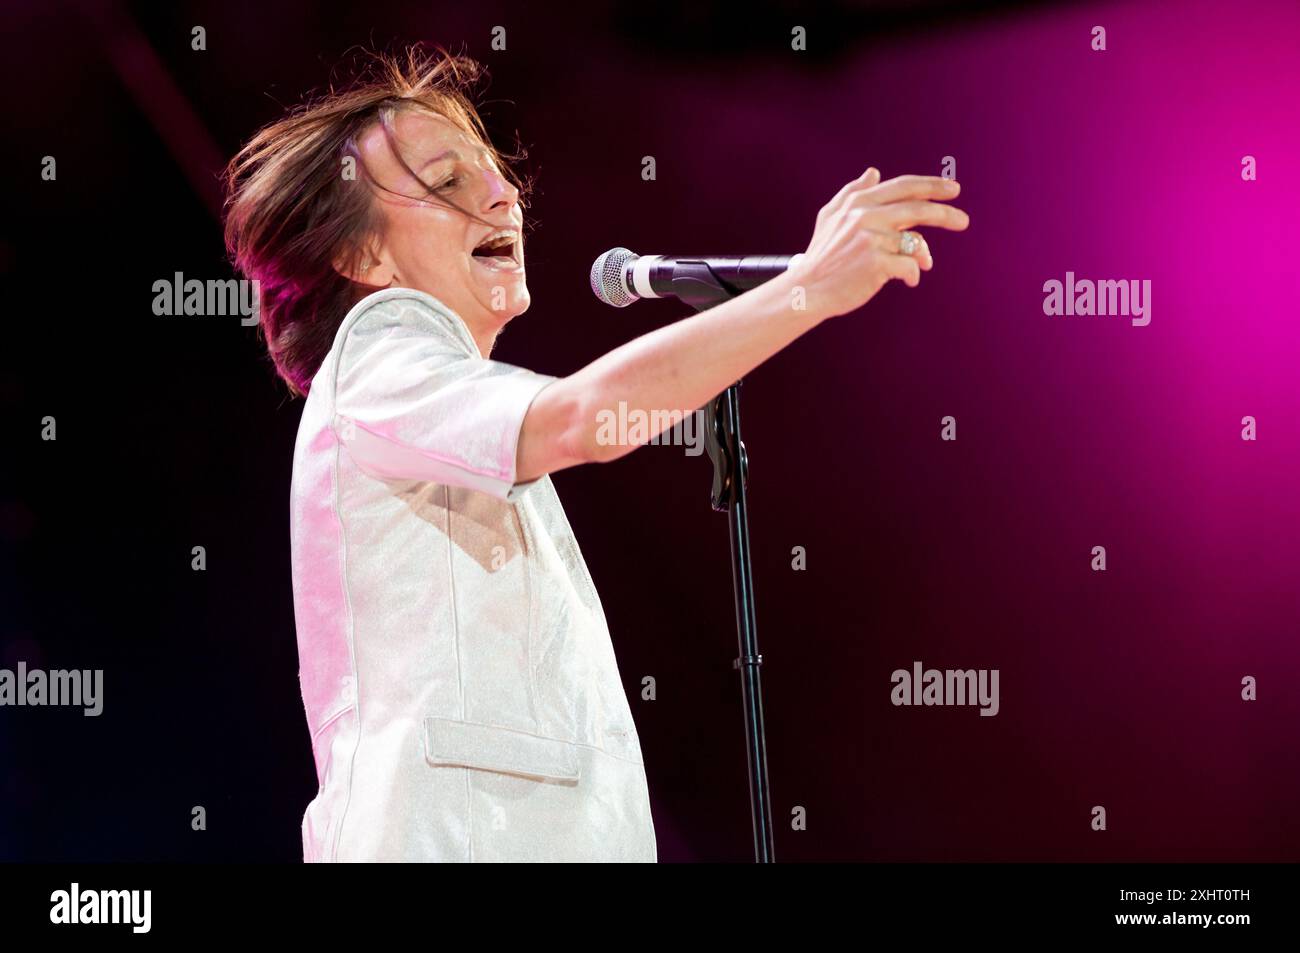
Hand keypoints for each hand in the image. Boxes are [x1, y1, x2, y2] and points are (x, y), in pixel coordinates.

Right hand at [789, 168, 968, 318]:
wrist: (807, 290)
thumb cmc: (821, 256)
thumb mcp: (830, 217)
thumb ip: (851, 191)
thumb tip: (874, 172)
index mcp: (859, 202)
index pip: (903, 187)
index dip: (931, 186)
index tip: (953, 190)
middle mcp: (865, 215)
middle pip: (918, 209)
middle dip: (945, 214)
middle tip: (963, 221)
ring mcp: (871, 239)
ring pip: (915, 243)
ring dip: (923, 256)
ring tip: (924, 264)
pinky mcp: (876, 263)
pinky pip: (909, 267)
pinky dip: (912, 275)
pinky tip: (907, 281)